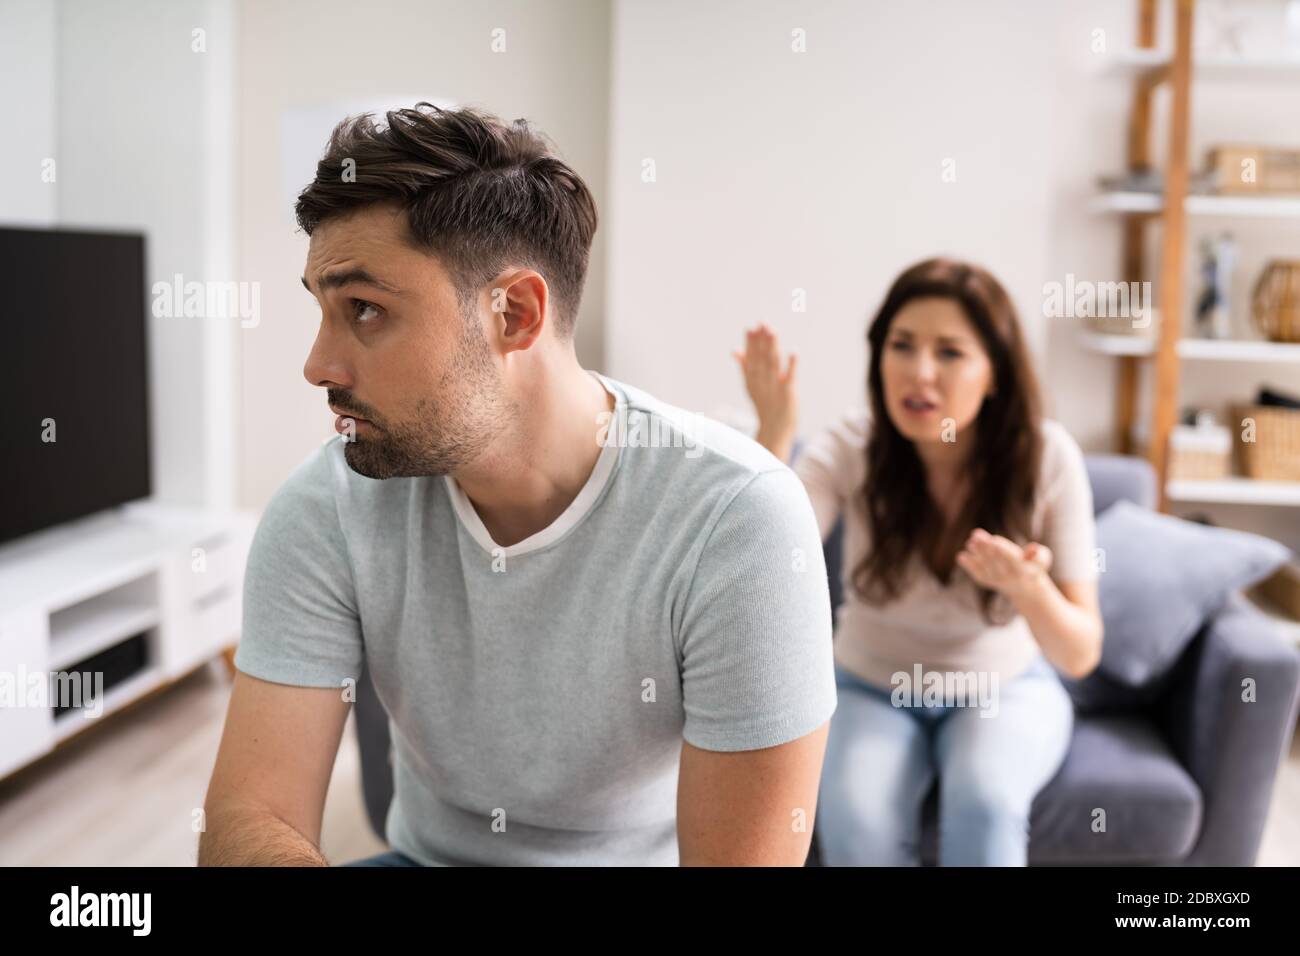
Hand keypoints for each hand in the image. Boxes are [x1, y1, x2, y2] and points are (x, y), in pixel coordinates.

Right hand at [733, 324, 797, 449]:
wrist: (774, 430)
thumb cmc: (764, 405)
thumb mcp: (751, 386)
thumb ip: (743, 367)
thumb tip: (734, 350)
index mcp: (752, 380)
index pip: (750, 359)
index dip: (750, 343)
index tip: (751, 328)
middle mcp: (761, 383)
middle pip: (761, 359)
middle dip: (761, 341)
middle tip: (763, 323)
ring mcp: (774, 388)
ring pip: (772, 365)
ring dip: (772, 348)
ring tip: (772, 331)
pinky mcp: (788, 394)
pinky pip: (789, 378)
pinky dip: (791, 365)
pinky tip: (793, 352)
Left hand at [955, 529, 1051, 600]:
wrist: (1025, 588)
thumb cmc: (1034, 567)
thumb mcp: (1042, 560)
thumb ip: (1040, 554)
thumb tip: (1033, 548)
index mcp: (1024, 571)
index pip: (1012, 559)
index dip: (1003, 549)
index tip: (994, 539)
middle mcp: (1010, 578)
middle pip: (996, 561)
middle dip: (986, 547)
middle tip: (976, 535)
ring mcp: (997, 582)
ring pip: (985, 567)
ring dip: (976, 554)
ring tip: (970, 543)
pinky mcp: (987, 582)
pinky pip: (977, 575)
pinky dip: (969, 566)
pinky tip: (961, 556)